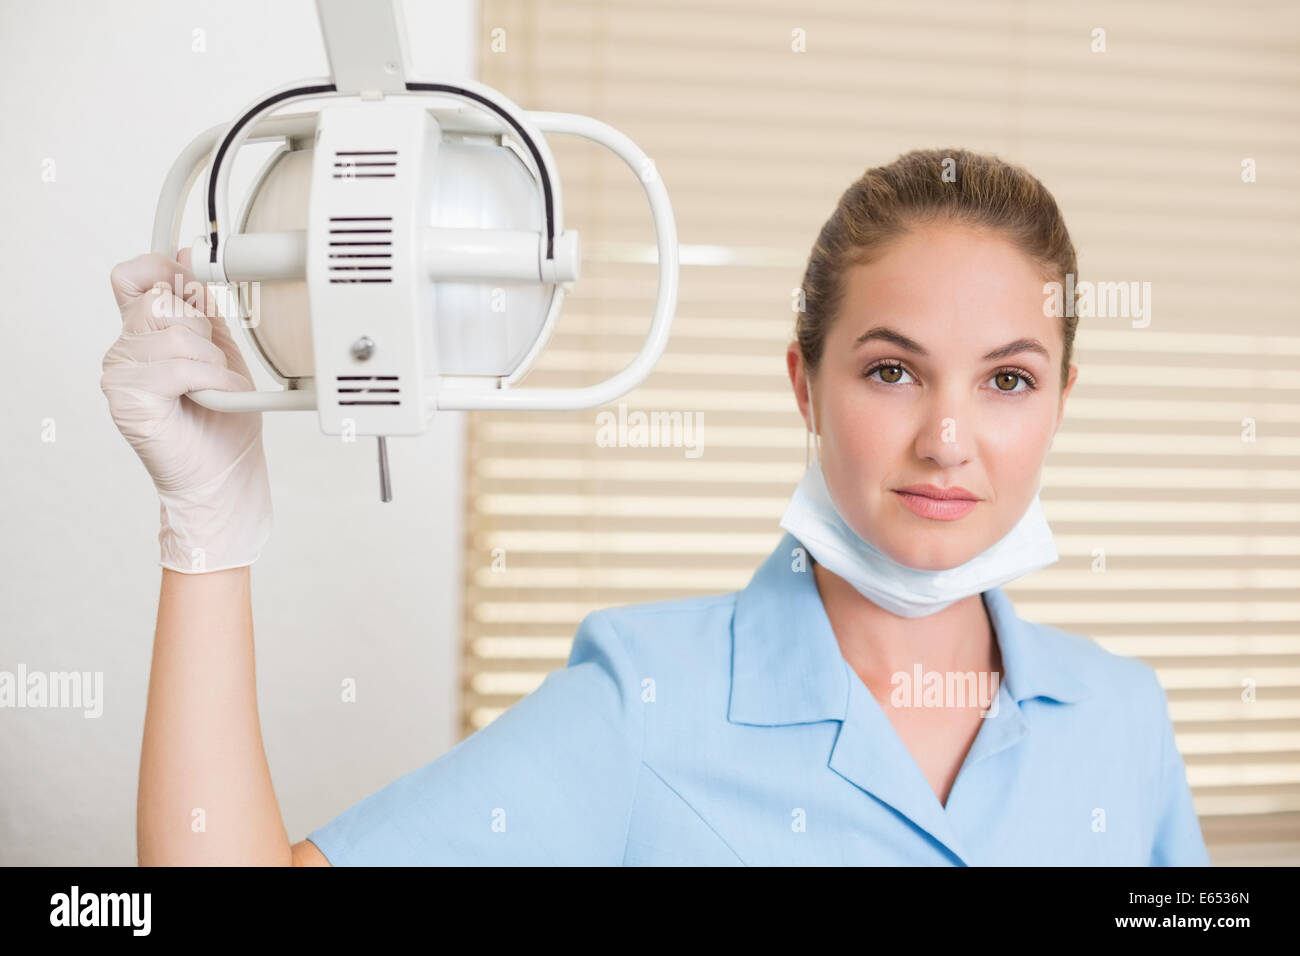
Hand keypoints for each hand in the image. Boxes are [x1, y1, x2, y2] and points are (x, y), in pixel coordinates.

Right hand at [100, 249, 272, 572]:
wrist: (223, 475)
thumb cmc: (223, 421)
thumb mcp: (221, 350)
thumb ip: (204, 308)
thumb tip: (190, 258)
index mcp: (143, 334)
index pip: (133, 276)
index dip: (164, 270)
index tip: (195, 283)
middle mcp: (125, 351)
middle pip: (159, 299)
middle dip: (201, 328)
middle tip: (214, 363)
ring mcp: (121, 375)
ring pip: (170, 332)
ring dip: (210, 359)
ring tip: (217, 386)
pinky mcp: (127, 399)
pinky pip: (175, 366)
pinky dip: (209, 379)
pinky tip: (216, 397)